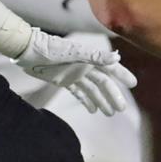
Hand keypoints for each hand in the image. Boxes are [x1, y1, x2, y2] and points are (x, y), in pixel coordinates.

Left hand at [14, 31, 135, 115]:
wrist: (27, 51)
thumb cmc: (50, 48)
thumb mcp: (74, 52)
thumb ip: (95, 56)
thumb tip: (117, 57)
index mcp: (90, 59)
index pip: (111, 68)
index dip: (122, 75)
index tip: (133, 84)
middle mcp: (85, 67)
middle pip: (103, 83)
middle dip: (113, 95)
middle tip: (121, 109)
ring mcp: (75, 75)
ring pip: (92, 90)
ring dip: (101, 101)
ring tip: (110, 113)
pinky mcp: (64, 81)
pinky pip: (78, 93)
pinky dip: (85, 101)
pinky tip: (92, 110)